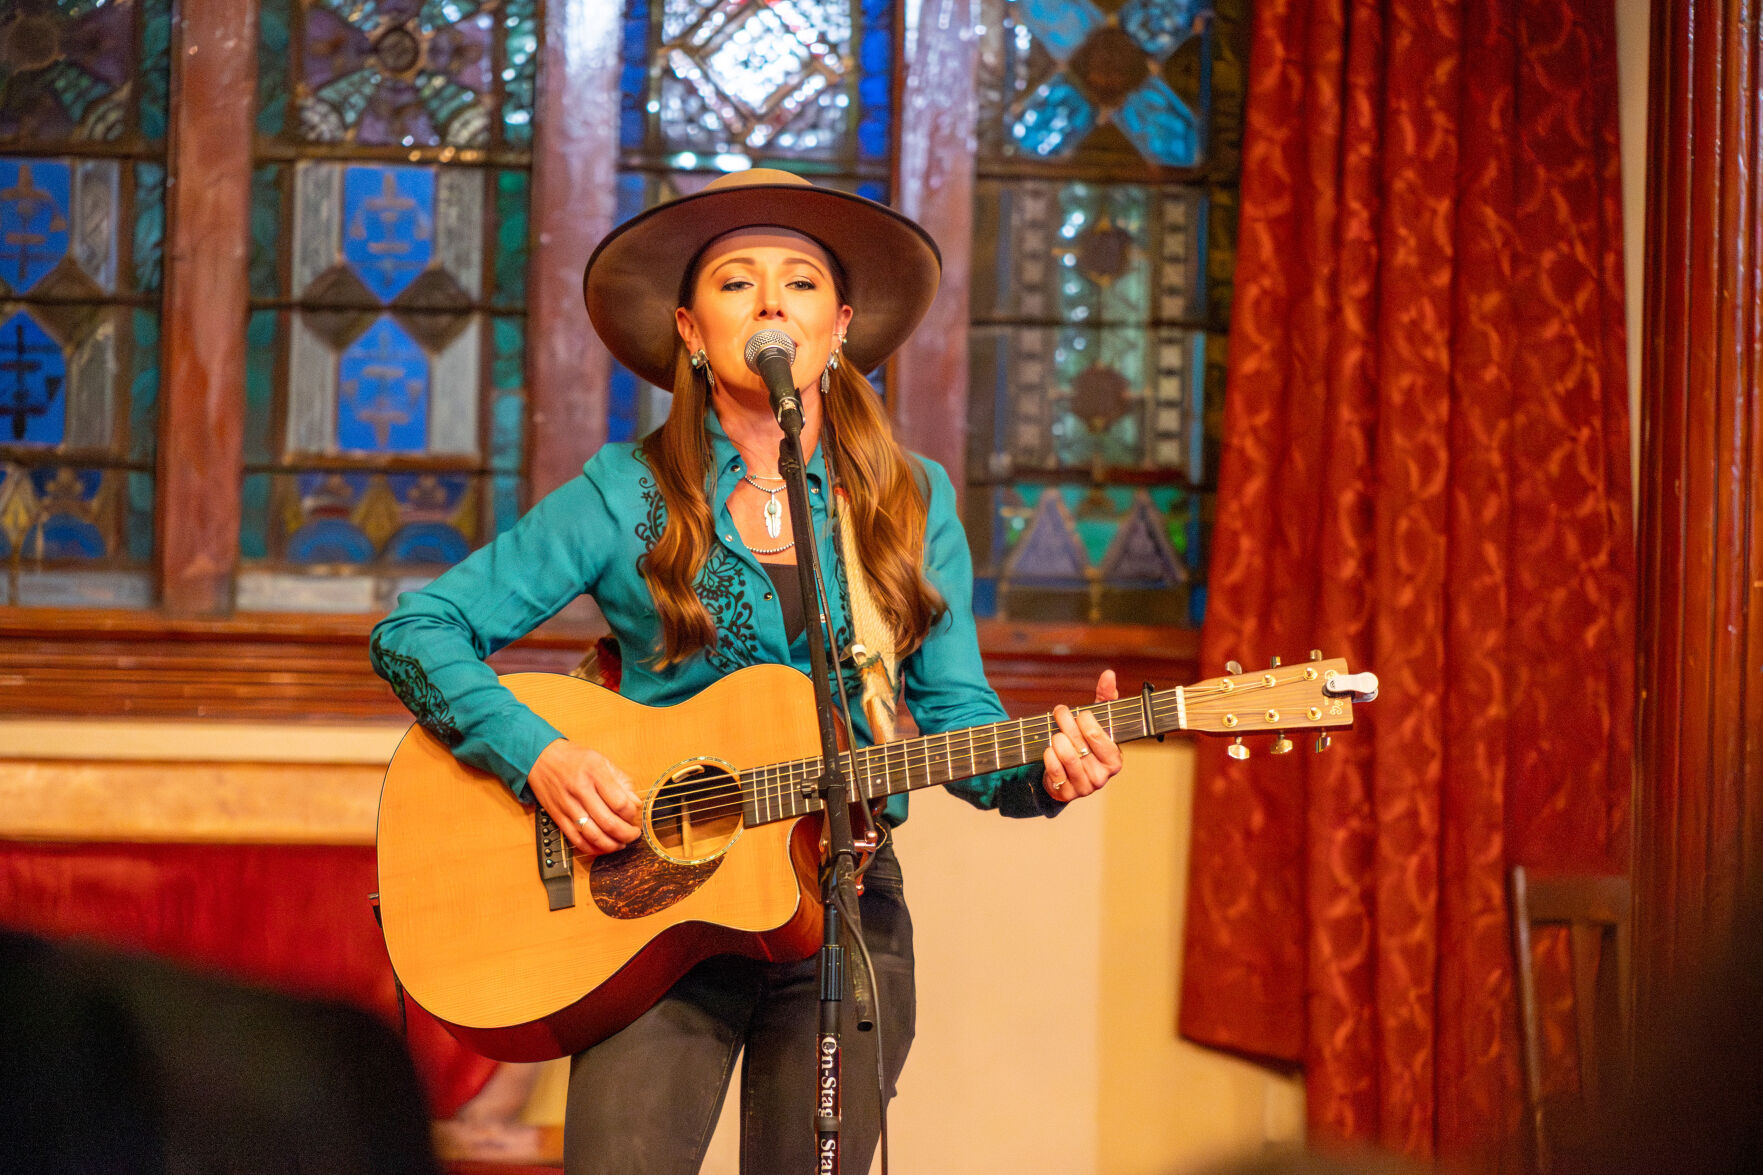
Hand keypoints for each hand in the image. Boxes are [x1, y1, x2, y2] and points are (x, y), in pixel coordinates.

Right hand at [527, 739, 642, 855]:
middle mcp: (581, 790)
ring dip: (611, 845)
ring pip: (593, 835)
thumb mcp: (603, 761)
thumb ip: (622, 781)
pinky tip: (602, 847)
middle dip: (626, 834)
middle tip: (633, 834)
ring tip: (620, 843)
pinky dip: (592, 848)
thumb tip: (636, 803)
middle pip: (608, 822)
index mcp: (595, 773)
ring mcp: (568, 806)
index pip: (620, 803)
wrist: (542, 758)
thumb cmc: (575, 759)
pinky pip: (576, 840)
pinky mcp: (558, 817)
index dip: (632, 814)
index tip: (634, 815)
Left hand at [1043, 669, 1122, 801]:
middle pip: (1079, 744)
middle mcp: (1102, 776)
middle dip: (1066, 723)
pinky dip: (1048, 756)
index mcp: (1115, 759)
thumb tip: (1108, 674)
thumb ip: (1105, 697)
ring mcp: (1084, 787)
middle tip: (1060, 712)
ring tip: (1055, 733)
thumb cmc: (1086, 742)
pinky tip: (1048, 749)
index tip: (1079, 713)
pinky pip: (1054, 770)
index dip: (1084, 721)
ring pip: (1066, 756)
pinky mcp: (1066, 794)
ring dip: (1057, 739)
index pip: (1097, 735)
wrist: (1068, 774)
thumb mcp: (1097, 720)